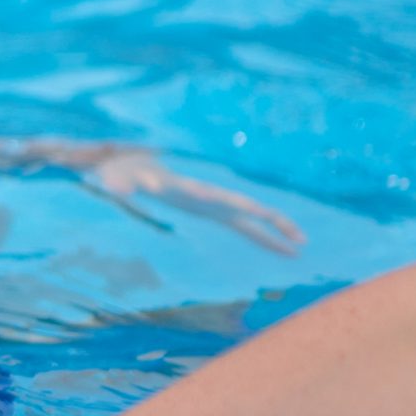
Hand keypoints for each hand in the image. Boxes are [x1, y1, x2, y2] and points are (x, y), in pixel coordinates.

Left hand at [68, 144, 306, 254]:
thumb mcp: (115, 180)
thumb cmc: (120, 172)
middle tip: (295, 235)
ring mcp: (212, 202)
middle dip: (268, 219)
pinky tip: (287, 250)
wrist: (129, 164)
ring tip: (300, 245)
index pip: (216, 197)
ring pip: (251, 216)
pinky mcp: (212, 211)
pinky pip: (244, 227)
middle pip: (244, 205)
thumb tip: (121, 191)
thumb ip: (119, 185)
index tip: (257, 216)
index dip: (234, 206)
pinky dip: (264, 238)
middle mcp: (205, 193)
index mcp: (186, 188)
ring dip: (273, 231)